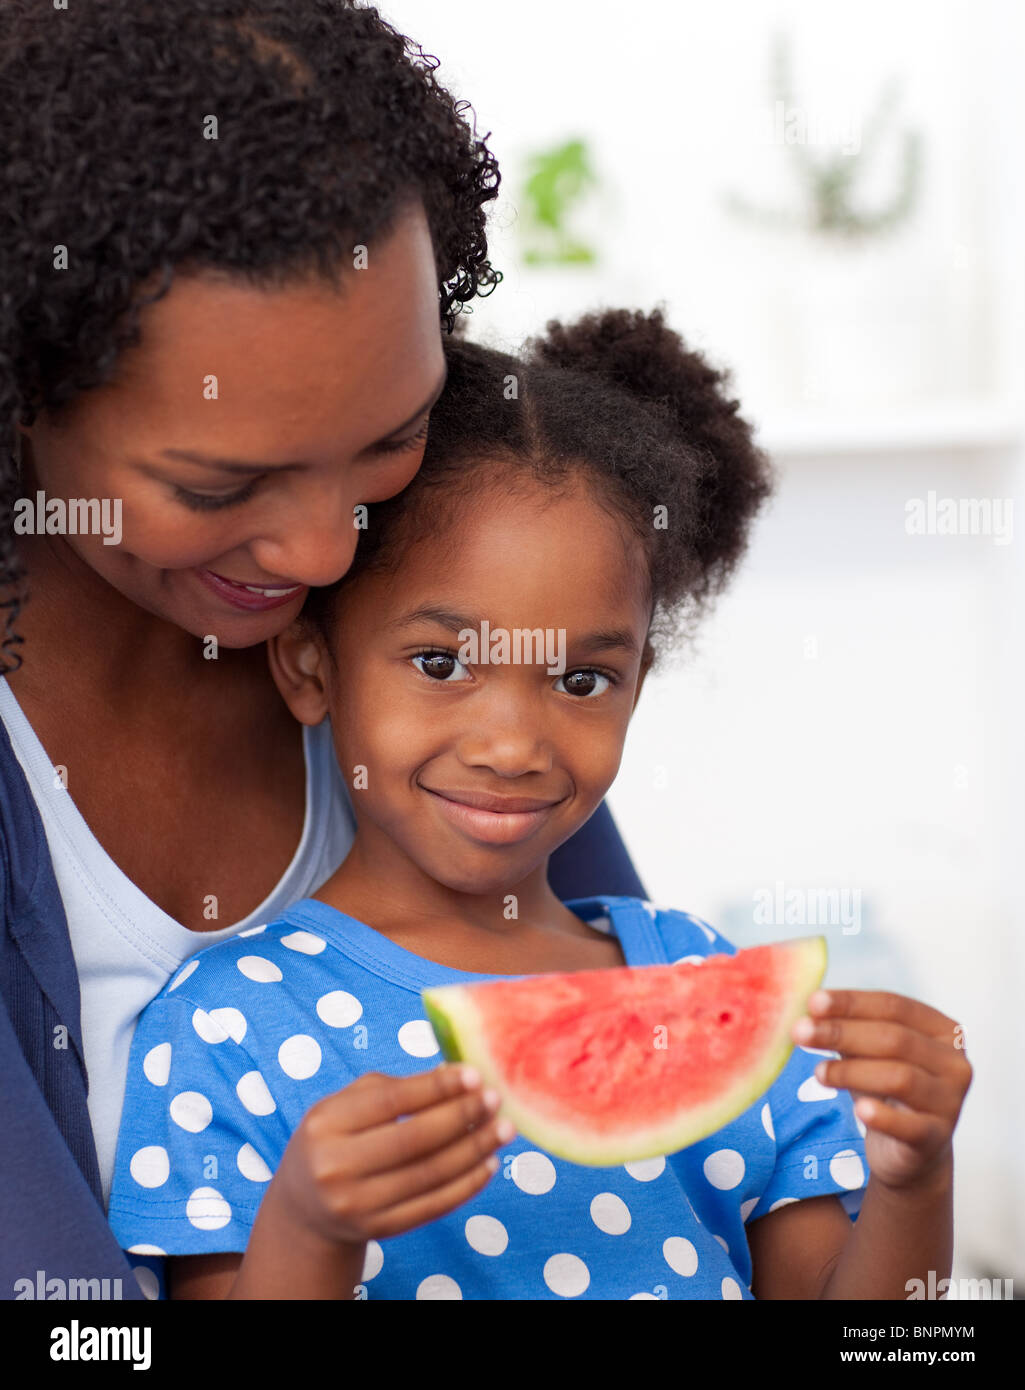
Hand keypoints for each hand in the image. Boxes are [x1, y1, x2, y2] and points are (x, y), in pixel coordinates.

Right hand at [271, 1064, 511, 1247]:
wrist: (306, 1206)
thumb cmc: (335, 1138)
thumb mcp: (346, 1105)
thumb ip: (396, 1087)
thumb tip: (455, 1074)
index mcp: (326, 1124)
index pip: (390, 1101)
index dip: (436, 1087)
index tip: (474, 1073)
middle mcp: (336, 1167)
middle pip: (414, 1139)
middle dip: (463, 1116)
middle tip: (496, 1099)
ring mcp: (357, 1205)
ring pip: (430, 1174)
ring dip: (475, 1149)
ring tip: (503, 1128)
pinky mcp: (379, 1230)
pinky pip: (434, 1206)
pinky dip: (468, 1184)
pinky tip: (489, 1162)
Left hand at [791, 989, 972, 1192]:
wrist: (910, 1150)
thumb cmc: (887, 1088)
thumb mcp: (868, 1052)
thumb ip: (846, 1028)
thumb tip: (808, 1009)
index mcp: (942, 1030)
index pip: (894, 1006)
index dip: (852, 1002)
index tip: (812, 1002)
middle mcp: (955, 1063)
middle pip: (895, 1039)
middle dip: (842, 1032)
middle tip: (800, 1032)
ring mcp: (951, 1101)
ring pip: (900, 1077)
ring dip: (851, 1072)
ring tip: (818, 1072)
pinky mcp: (938, 1137)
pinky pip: (909, 1125)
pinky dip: (882, 1116)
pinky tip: (858, 1110)